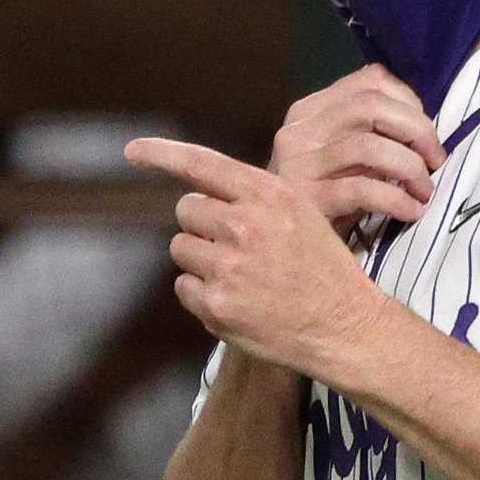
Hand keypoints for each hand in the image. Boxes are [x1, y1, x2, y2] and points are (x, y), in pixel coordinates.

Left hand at [126, 137, 389, 383]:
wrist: (347, 326)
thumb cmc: (324, 268)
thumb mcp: (303, 214)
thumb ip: (254, 196)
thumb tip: (199, 188)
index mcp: (270, 196)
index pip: (202, 165)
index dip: (162, 154)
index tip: (133, 152)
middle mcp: (246, 226)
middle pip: (187, 209)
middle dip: (203, 224)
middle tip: (238, 245)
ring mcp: (228, 267)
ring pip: (182, 248)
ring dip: (203, 260)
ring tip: (244, 276)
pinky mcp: (216, 305)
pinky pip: (184, 286)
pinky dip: (204, 294)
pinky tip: (240, 300)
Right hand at [268, 64, 446, 235]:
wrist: (279, 245)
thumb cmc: (323, 199)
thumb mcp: (343, 156)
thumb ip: (369, 131)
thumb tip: (423, 123)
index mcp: (311, 110)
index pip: (370, 81)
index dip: (410, 102)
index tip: (426, 133)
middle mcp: (299, 130)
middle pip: (372, 106)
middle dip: (418, 130)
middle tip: (436, 161)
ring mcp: (298, 164)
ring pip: (370, 146)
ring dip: (411, 168)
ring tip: (425, 192)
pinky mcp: (306, 200)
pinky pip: (362, 190)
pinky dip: (397, 200)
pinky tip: (412, 212)